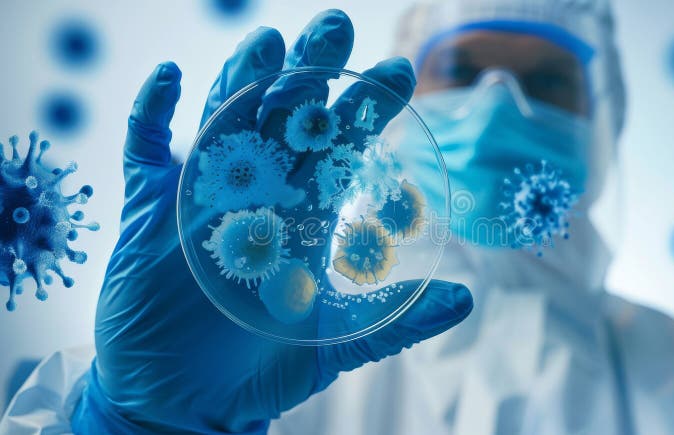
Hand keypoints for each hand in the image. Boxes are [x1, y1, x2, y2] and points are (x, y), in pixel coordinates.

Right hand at [70, 10, 472, 433]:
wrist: (188, 403)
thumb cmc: (262, 372)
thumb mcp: (337, 344)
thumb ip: (397, 320)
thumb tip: (465, 300)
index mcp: (302, 217)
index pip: (338, 148)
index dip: (366, 108)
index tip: (399, 73)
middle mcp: (257, 196)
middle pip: (284, 120)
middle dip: (311, 73)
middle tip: (338, 27)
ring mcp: (201, 199)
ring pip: (223, 124)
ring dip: (242, 83)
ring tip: (270, 44)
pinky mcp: (148, 211)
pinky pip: (144, 152)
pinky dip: (151, 115)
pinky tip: (171, 78)